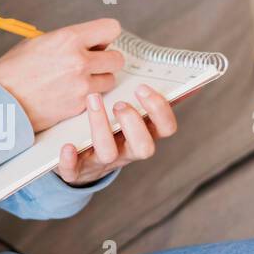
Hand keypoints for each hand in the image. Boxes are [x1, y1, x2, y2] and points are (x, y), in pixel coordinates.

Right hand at [0, 18, 124, 132]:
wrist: (1, 102)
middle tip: (92, 62)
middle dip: (106, 60)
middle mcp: (79, 61)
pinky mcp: (79, 106)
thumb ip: (66, 40)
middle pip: (117, 58)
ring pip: (110, 80)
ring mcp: (81, 86)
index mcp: (69, 39)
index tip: (99, 42)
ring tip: (79, 80)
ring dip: (99, 79)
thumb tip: (87, 42)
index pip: (111, 29)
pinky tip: (69, 93)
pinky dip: (87, 97)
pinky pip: (95, 98)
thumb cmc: (13, 71)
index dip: (105, 35)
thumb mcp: (37, 42)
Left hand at [54, 83, 185, 184]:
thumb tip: (186, 81)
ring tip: (93, 100)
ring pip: (108, 153)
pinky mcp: (77, 172)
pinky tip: (67, 146)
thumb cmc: (110, 130)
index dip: (159, 110)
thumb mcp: (132, 115)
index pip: (165, 128)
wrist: (79, 161)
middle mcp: (126, 152)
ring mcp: (102, 163)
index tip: (143, 88)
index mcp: (143, 135)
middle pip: (143, 147)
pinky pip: (74, 172)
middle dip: (134, 123)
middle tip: (120, 103)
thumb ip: (151, 100)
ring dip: (101, 128)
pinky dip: (70, 161)